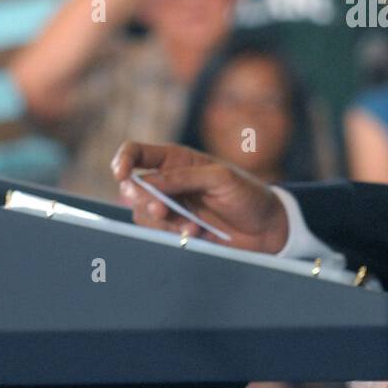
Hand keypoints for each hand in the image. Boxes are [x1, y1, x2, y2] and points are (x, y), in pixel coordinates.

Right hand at [111, 141, 288, 251]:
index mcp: (176, 160)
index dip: (122, 160)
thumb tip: (148, 181)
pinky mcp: (176, 229)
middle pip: (132, 187)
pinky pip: (158, 233)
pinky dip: (173, 234)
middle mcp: (168, 182)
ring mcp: (171, 207)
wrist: (266, 228)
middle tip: (162, 209)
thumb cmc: (247, 194)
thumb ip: (185, 177)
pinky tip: (196, 233)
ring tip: (192, 226)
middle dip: (142, 199)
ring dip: (162, 221)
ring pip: (143, 213)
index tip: (122, 174)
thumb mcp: (221, 178)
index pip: (136, 153)